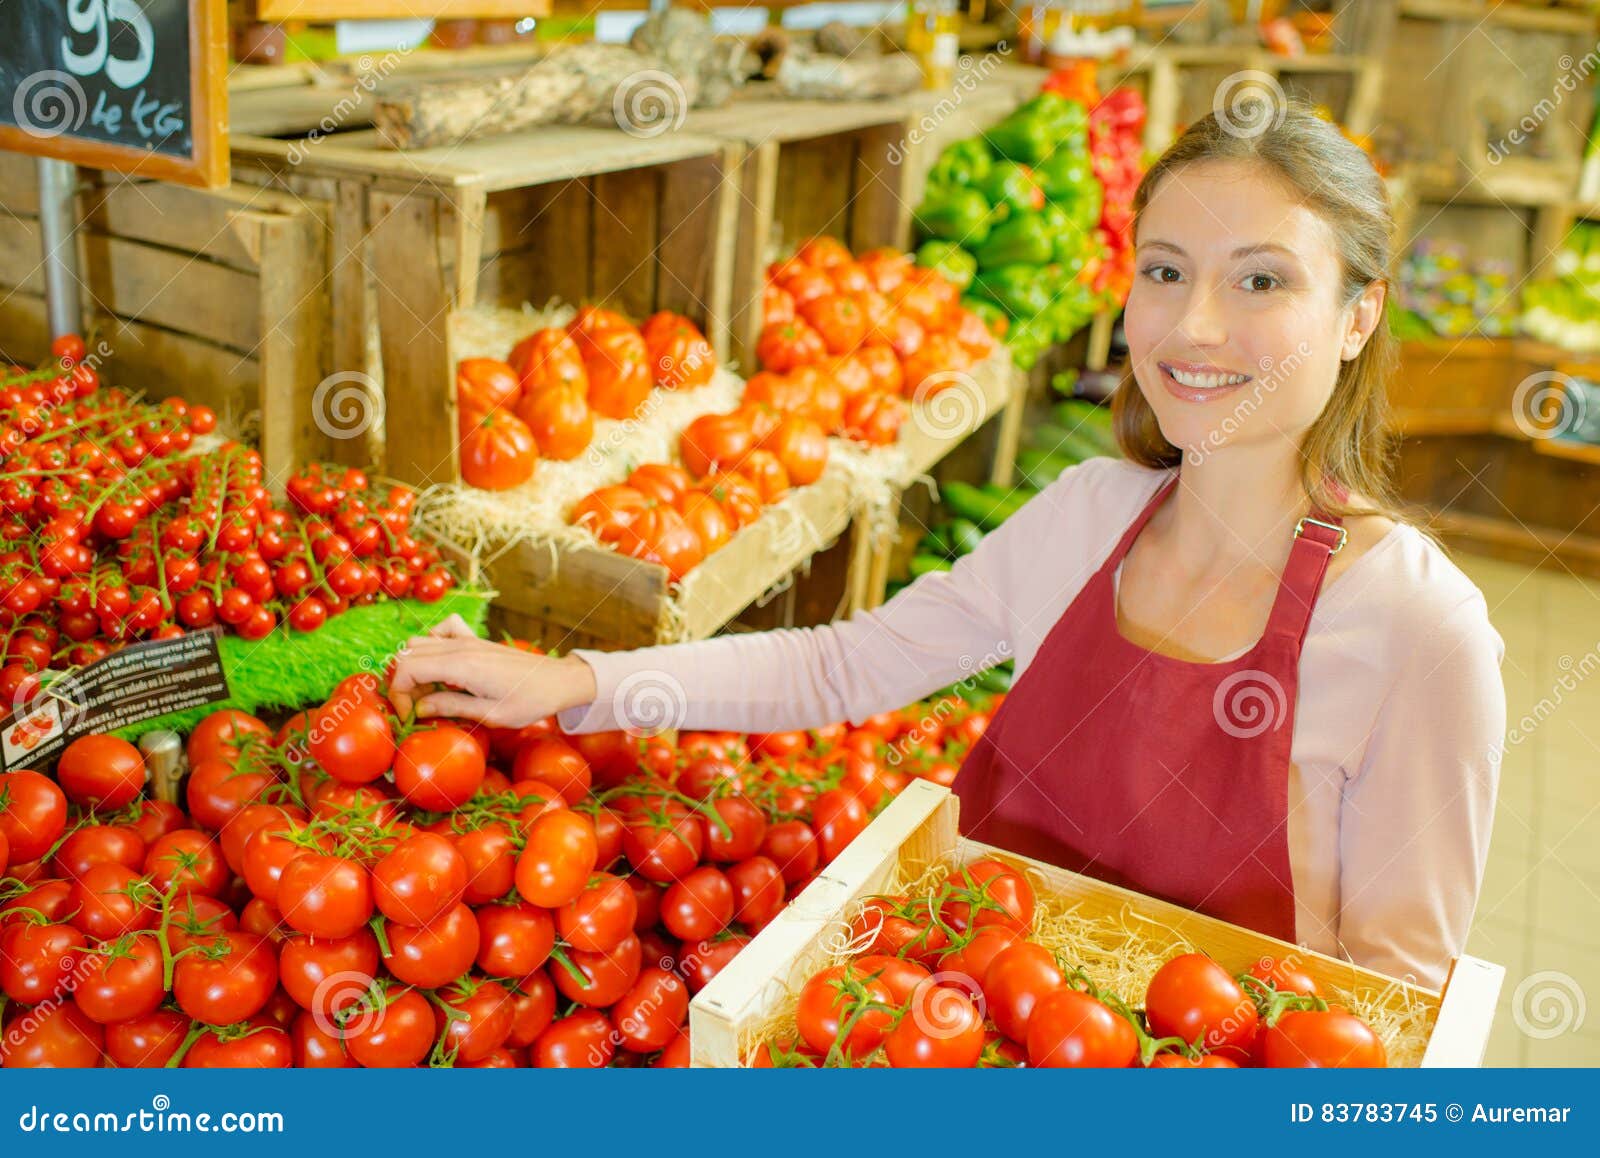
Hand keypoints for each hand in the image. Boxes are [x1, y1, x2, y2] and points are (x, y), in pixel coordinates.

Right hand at [387, 614, 597, 727]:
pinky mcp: (475, 640)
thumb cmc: (530, 701)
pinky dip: (432, 643)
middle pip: (407, 654)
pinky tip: (442, 666)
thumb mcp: (490, 714)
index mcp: (461, 664)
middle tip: (419, 709)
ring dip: (415, 667)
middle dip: (403, 683)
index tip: (409, 716)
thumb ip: (451, 707)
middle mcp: (460, 646)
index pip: (407, 668)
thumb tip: (418, 709)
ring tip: (431, 693)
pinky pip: (442, 629)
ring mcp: (468, 640)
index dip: (398, 694)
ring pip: (419, 642)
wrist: (558, 681)